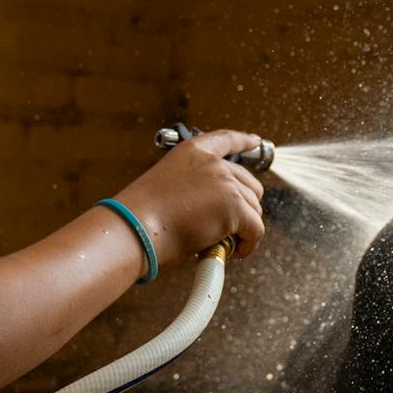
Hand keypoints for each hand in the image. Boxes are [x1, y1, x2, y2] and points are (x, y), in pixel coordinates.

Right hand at [116, 128, 267, 262]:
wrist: (137, 228)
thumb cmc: (144, 216)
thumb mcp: (168, 187)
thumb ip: (194, 188)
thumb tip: (216, 212)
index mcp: (193, 152)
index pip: (226, 139)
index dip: (244, 140)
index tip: (255, 140)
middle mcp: (214, 163)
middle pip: (250, 184)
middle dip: (245, 208)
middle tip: (228, 229)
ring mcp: (226, 183)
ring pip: (254, 210)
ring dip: (243, 230)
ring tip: (220, 243)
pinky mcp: (234, 207)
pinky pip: (256, 230)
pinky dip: (248, 245)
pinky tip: (233, 252)